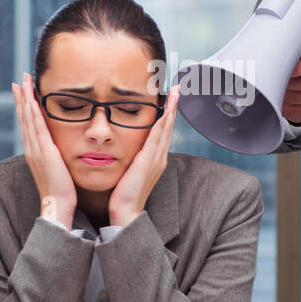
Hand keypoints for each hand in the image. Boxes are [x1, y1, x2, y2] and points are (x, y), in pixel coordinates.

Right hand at [12, 73, 76, 228]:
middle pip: (24, 118)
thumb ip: (57, 159)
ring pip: (28, 119)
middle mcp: (32, 149)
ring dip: (25, 99)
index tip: (23, 91)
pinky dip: (33, 112)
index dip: (25, 107)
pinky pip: (37, 127)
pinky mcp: (44, 152)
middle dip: (21, 98)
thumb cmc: (62, 193)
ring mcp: (36, 150)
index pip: (29, 124)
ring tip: (23, 82)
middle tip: (20, 79)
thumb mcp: (58, 170)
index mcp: (35, 152)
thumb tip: (61, 152)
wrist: (58, 207)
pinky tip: (31, 99)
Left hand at [107, 84, 178, 227]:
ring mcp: (156, 159)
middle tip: (177, 88)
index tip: (169, 99)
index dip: (167, 114)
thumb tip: (123, 149)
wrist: (126, 213)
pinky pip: (158, 136)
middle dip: (173, 107)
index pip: (162, 131)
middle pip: (168, 126)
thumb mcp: (128, 172)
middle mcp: (159, 157)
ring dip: (171, 109)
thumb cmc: (123, 196)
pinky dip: (163, 122)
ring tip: (175, 93)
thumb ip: (130, 159)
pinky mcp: (149, 160)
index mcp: (154, 160)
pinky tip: (165, 110)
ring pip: (165, 128)